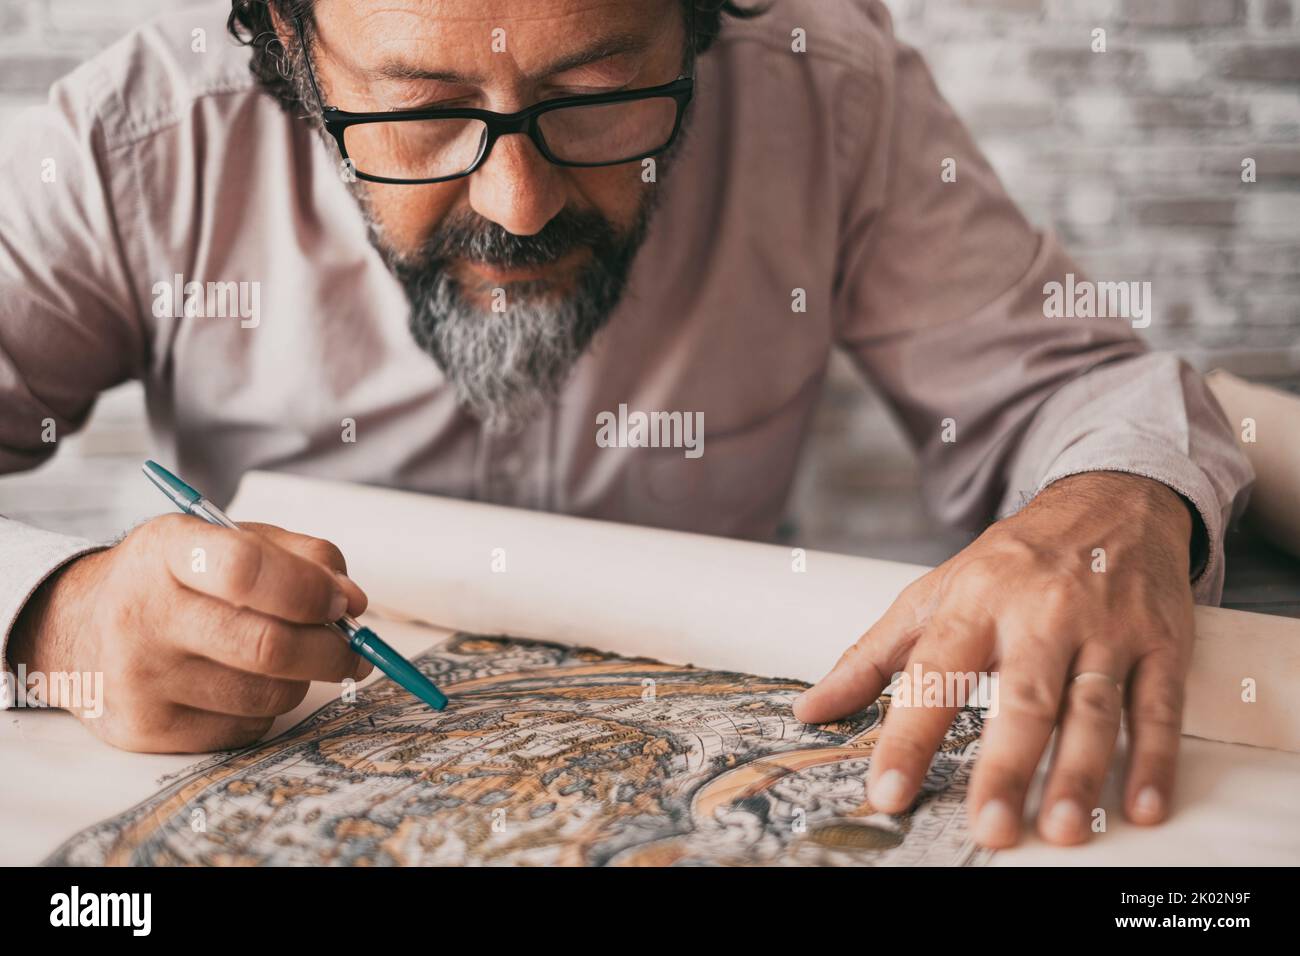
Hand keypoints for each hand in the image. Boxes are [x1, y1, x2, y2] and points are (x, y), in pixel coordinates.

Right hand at [7, 516, 369, 752]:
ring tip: (288, 659)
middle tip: (352, 647)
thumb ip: (304, 558)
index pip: (247, 570)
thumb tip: (353, 603)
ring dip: (300, 680)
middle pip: (268, 646)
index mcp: (167, 551)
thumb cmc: (180, 578)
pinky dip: (266, 707)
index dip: (310, 590)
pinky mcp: (146, 730)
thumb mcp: (233, 540)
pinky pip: (246, 727)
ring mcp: (140, 678)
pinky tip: (242, 683)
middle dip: (331, 650)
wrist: (81, 627)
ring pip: (267, 694)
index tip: (343, 602)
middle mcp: (143, 615)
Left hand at [794, 472, 1195, 847]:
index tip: (887, 791)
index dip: (909, 735)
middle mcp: (1040, 614)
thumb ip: (870, 657)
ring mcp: (1104, 628)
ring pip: (1092, 706)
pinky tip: (1142, 805)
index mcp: (974, 604)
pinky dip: (1154, 758)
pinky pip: (1157, 704)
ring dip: (1080, 771)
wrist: (1109, 500)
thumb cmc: (1010, 562)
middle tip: (990, 827)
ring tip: (1061, 828)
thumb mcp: (933, 594)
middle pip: (1022, 696)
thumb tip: (809, 710)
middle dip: (1006, 764)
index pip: (935, 674)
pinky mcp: (1160, 641)